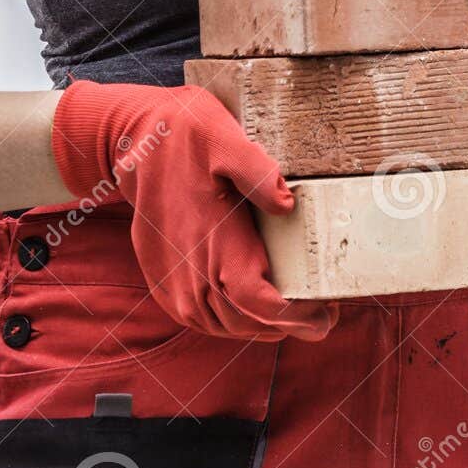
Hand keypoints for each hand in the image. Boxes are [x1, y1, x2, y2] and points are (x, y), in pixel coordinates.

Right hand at [51, 80, 335, 340]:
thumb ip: (258, 174)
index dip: (298, 318)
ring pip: (227, 327)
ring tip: (298, 313)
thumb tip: (287, 205)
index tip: (327, 314)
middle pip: (250, 323)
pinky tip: (257, 310)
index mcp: (215, 246)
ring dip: (263, 327)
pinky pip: (204, 320)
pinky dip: (234, 322)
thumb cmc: (190, 140)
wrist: (141, 144)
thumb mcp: (228, 142)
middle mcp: (193, 275)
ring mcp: (175, 285)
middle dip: (291, 325)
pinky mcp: (165, 284)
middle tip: (325, 313)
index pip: (261, 305)